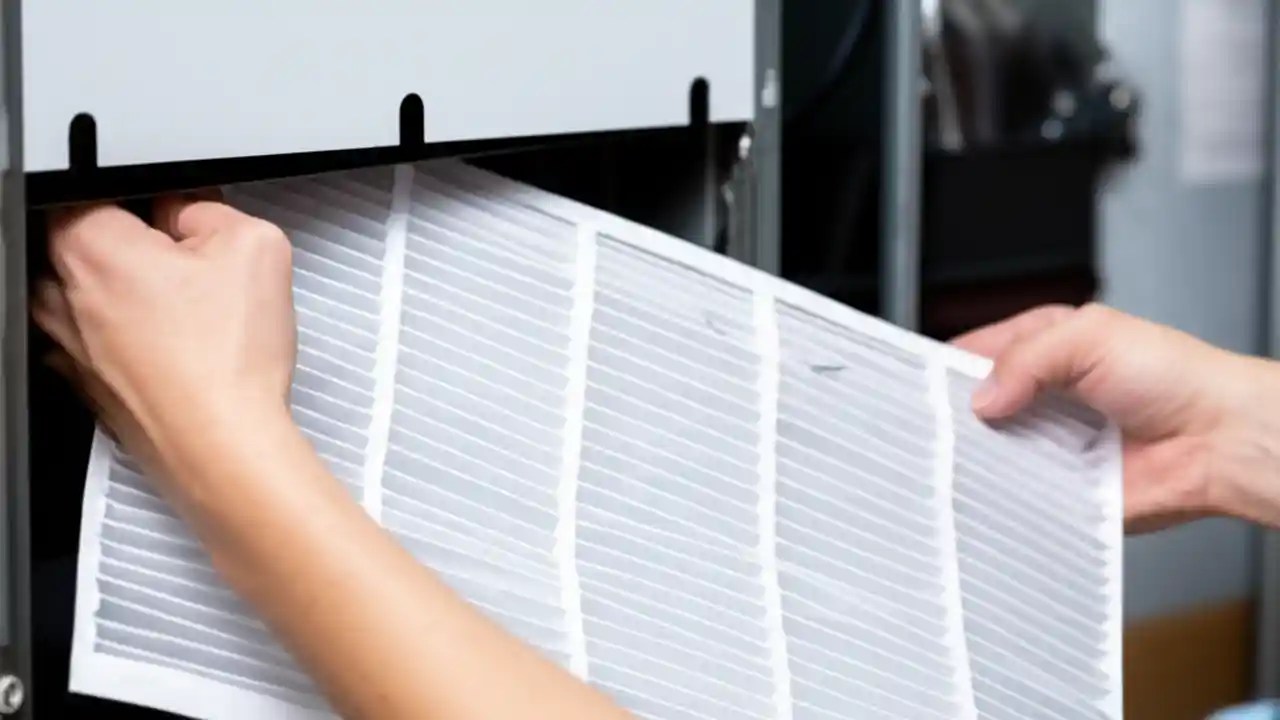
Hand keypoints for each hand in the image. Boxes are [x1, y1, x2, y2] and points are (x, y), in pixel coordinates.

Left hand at [33, 196, 295, 482]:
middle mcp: (60, 293)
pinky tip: (188, 352)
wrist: (221, 444)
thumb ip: (213, 209)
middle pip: (96, 240)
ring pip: (100, 292)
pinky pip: (106, 339)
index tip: (182, 215)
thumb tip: (195, 216)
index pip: (100, 185)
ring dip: (141, 295)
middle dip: (145, 245)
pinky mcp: (87, 382)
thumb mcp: (255, 245)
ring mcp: (67, 344)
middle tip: (196, 266)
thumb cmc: (227, 362)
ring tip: (196, 315)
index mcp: (89, 246)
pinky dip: (142, 340)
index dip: (152, 194)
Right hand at [953, 303, 1279, 531]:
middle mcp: (1037, 397)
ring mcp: (1044, 444)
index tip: (917, 388)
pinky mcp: (1056, 489)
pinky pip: (1014, 495)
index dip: (940, 371)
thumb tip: (981, 398)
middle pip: (970, 410)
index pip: (968, 356)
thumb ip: (1025, 358)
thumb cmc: (1176, 378)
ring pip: (986, 455)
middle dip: (955, 420)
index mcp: (1038, 349)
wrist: (1219, 442)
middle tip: (943, 428)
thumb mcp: (1089, 336)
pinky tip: (1002, 488)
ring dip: (980, 459)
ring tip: (972, 457)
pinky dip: (1005, 494)